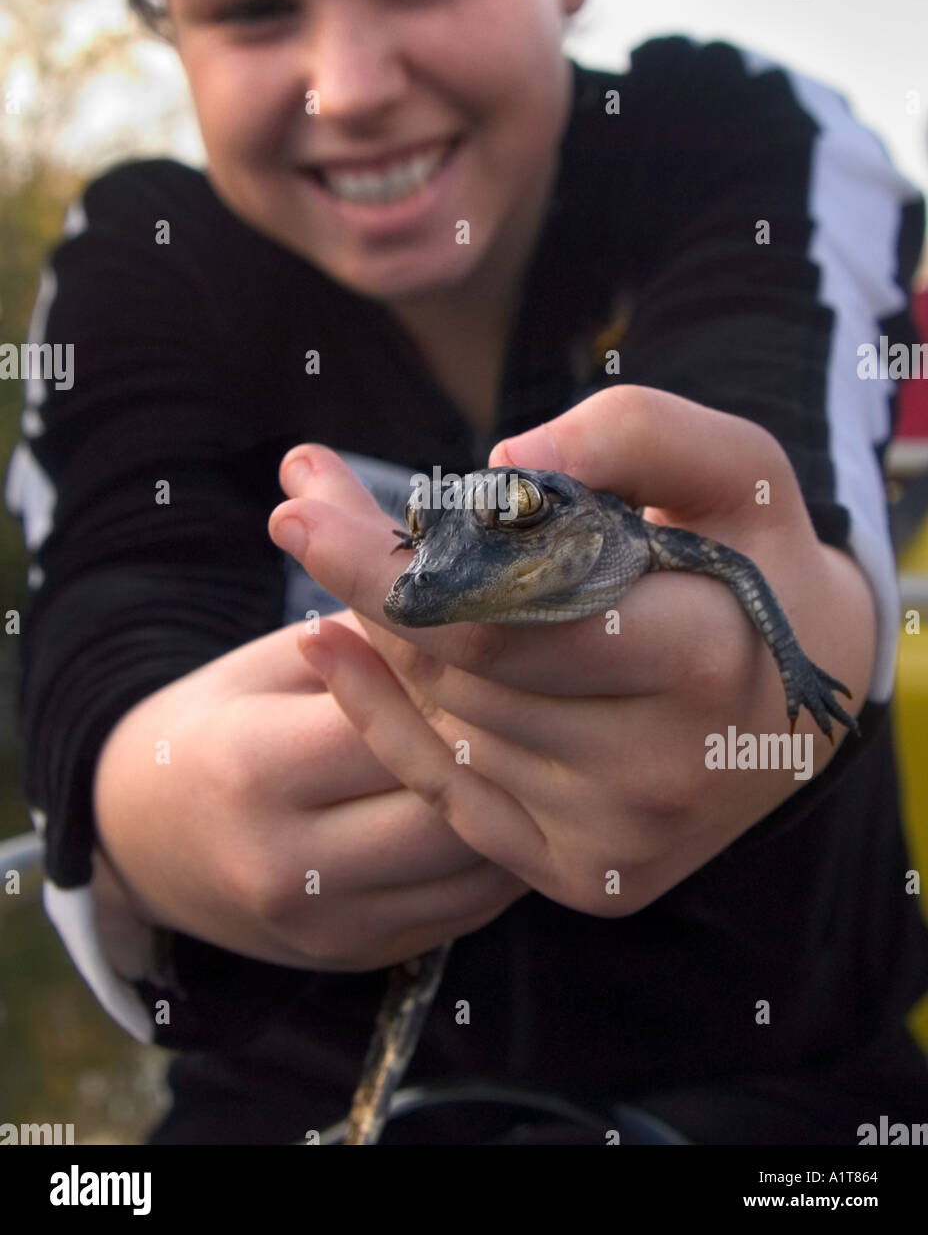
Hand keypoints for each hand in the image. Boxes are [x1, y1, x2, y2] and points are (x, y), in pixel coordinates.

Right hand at [92, 615, 525, 974]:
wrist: (147, 841)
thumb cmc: (219, 724)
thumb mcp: (269, 663)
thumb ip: (364, 636)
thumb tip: (469, 595)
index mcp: (253, 767)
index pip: (393, 720)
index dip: (461, 679)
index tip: (508, 642)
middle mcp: (288, 862)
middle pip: (444, 803)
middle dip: (508, 745)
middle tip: (554, 696)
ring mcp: (328, 924)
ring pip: (471, 865)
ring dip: (523, 806)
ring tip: (553, 746)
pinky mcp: (364, 953)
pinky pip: (470, 908)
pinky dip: (506, 853)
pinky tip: (527, 804)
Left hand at [269, 385, 874, 917]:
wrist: (804, 694)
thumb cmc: (755, 557)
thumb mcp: (730, 462)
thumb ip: (632, 432)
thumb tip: (503, 465)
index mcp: (703, 658)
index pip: (501, 621)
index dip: (390, 573)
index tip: (301, 513)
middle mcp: (662, 770)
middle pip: (460, 676)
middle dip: (366, 591)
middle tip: (303, 520)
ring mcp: (620, 836)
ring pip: (447, 727)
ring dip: (381, 644)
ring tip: (348, 572)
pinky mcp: (585, 873)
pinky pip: (450, 792)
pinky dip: (384, 720)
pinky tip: (334, 652)